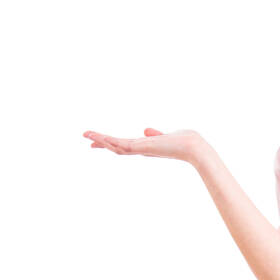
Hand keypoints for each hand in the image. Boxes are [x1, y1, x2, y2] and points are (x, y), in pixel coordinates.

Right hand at [83, 127, 202, 163]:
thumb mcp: (166, 136)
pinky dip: (109, 141)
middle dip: (101, 142)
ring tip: (86, 134)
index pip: (124, 145)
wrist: (193, 148)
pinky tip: (100, 137)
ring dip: (101, 139)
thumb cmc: (185, 142)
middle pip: (116, 147)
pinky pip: (121, 145)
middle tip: (86, 135)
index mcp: (145, 147)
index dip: (111, 142)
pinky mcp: (142, 148)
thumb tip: (146, 130)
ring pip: (115, 146)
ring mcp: (141, 150)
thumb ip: (155, 134)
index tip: (99, 140)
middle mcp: (141, 150)